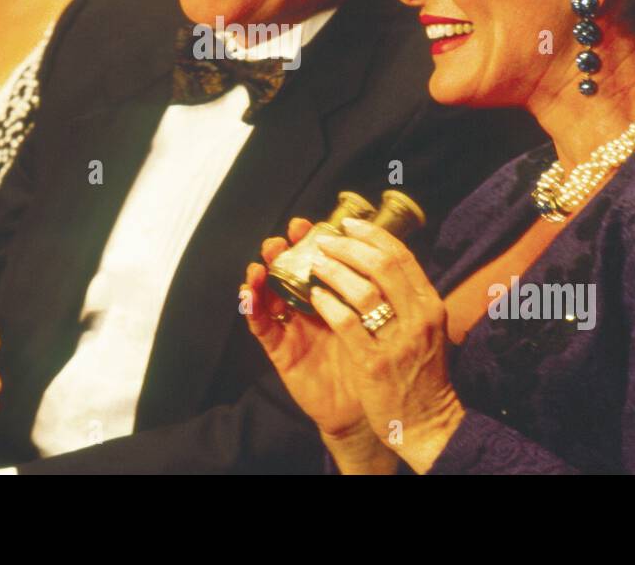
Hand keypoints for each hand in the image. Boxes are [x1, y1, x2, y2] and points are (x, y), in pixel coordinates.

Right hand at [241, 218, 366, 438]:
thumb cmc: (374, 364)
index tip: (319, 223)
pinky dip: (252, 308)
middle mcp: (310, 307)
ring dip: (263, 272)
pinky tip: (249, 293)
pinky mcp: (280, 349)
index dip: (319, 241)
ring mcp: (292, 326)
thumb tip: (385, 253)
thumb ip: (375, 293)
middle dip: (287, 249)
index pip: (322, 261)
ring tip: (264, 260)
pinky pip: (260, 326)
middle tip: (288, 236)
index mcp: (335, 296)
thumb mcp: (379, 323)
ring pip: (270, 292)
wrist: (364, 411)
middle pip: (292, 271)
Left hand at [307, 217, 464, 473]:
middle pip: (381, 266)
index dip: (372, 235)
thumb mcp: (427, 327)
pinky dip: (328, 305)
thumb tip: (381, 259)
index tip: (348, 224)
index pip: (402, 257)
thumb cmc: (421, 371)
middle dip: (348, 247)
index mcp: (430, 304)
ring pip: (362, 292)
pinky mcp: (374, 364)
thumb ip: (408, 296)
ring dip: (333, 271)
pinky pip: (346, 325)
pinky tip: (314, 296)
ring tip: (314, 263)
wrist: (426, 421)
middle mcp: (418, 318)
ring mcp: (397, 341)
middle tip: (324, 239)